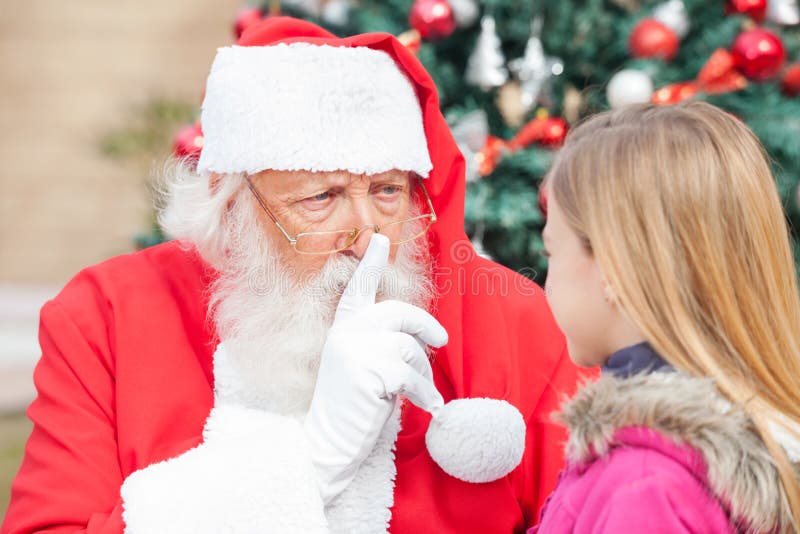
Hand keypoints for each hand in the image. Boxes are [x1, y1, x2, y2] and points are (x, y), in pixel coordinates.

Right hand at [304, 234, 447, 504]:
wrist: (329, 443)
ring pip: (409, 347)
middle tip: (442, 340)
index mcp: (343, 328)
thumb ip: (381, 343)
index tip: (379, 238)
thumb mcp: (364, 366)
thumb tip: (420, 336)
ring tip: (422, 394)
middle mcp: (346, 332)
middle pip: (397, 312)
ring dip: (423, 373)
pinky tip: (431, 408)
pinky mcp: (367, 370)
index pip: (358, 288)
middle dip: (424, 325)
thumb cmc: (353, 408)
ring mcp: (355, 349)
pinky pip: (411, 375)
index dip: (370, 263)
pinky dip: (425, 393)